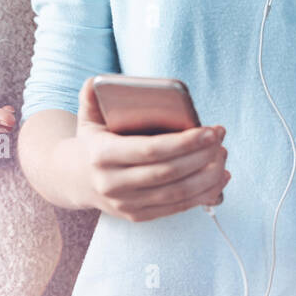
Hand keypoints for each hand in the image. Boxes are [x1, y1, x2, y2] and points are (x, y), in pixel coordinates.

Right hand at [65, 76, 229, 221]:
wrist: (73, 179)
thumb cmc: (91, 142)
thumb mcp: (87, 117)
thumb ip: (91, 96)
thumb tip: (97, 80)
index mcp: (102, 155)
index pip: (151, 150)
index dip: (185, 142)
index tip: (210, 130)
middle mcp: (112, 184)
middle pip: (168, 173)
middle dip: (202, 156)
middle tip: (220, 138)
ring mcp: (125, 204)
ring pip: (176, 194)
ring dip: (207, 176)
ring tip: (223, 155)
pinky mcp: (137, 215)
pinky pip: (175, 208)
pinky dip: (201, 195)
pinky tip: (219, 179)